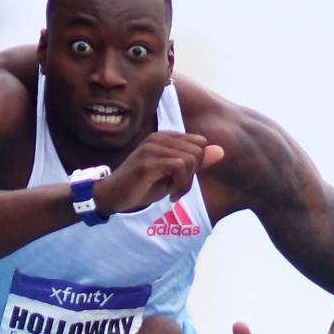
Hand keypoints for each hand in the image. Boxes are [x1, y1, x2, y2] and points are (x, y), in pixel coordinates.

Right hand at [94, 133, 223, 216]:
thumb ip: (196, 163)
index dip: (197, 164)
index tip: (184, 179)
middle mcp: (157, 138)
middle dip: (193, 175)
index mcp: (164, 138)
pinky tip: (170, 195)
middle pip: (198, 152)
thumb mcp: (174, 175)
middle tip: (178, 189)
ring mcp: (152, 148)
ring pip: (190, 160)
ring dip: (186, 183)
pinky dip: (180, 186)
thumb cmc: (143, 186)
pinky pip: (180, 167)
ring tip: (173, 193)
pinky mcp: (148, 162)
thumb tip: (220, 151)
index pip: (199, 143)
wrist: (113, 196)